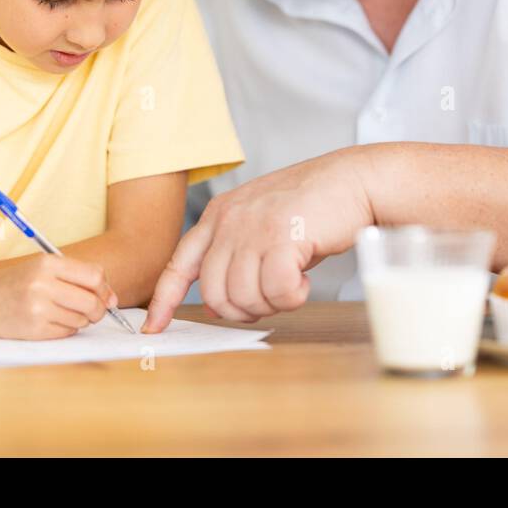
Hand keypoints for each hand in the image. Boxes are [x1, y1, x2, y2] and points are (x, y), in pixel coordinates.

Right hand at [0, 254, 118, 339]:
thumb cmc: (19, 281)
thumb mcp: (44, 267)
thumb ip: (78, 276)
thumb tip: (112, 298)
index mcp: (48, 264)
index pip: (94, 276)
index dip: (106, 289)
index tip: (107, 296)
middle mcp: (42, 285)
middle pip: (91, 301)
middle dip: (99, 309)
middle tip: (95, 311)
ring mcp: (37, 309)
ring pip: (81, 319)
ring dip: (81, 320)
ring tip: (64, 312)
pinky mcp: (34, 330)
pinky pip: (67, 332)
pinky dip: (67, 329)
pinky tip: (53, 321)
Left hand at [142, 148, 374, 332]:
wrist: (353, 180)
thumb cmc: (313, 205)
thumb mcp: (260, 224)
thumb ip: (234, 256)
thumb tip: (216, 304)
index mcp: (218, 215)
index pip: (179, 264)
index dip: (163, 299)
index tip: (154, 327)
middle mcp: (229, 220)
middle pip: (214, 294)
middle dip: (243, 309)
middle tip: (272, 296)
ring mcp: (254, 227)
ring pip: (244, 298)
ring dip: (272, 304)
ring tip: (292, 282)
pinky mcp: (282, 236)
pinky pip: (275, 291)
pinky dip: (292, 297)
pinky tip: (304, 279)